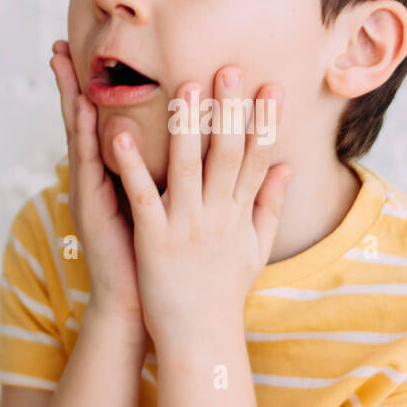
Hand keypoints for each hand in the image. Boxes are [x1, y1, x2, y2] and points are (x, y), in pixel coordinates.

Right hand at [49, 40, 145, 348]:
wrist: (138, 304)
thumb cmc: (153, 259)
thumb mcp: (163, 208)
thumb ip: (168, 178)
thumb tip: (188, 148)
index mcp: (116, 176)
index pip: (104, 123)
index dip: (96, 89)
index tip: (88, 51)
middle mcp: (97, 179)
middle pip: (82, 121)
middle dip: (70, 83)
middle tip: (59, 43)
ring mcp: (90, 192)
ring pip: (80, 135)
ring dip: (72, 97)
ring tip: (63, 62)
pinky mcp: (92, 208)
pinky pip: (89, 166)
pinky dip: (86, 137)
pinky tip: (84, 110)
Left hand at [107, 65, 291, 350]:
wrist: (200, 338)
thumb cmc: (224, 292)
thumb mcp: (255, 249)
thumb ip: (269, 205)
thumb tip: (287, 166)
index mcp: (239, 214)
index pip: (255, 158)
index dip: (262, 121)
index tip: (270, 85)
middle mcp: (217, 215)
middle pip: (225, 153)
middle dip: (227, 109)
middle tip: (228, 68)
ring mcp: (185, 226)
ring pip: (186, 166)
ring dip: (185, 125)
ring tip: (182, 88)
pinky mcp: (154, 239)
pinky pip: (142, 195)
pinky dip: (132, 165)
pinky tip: (119, 135)